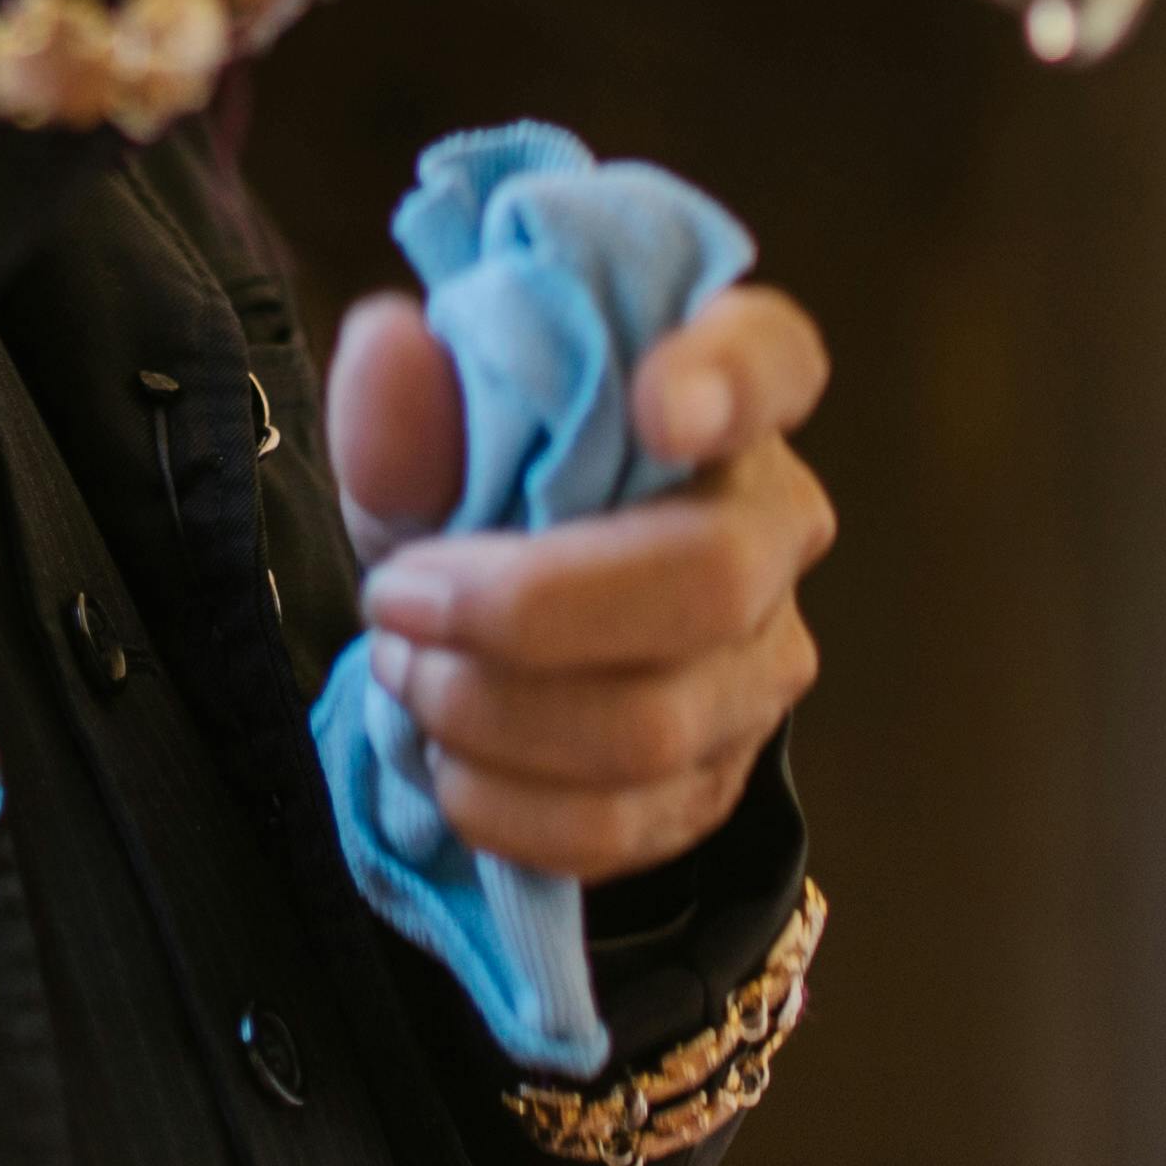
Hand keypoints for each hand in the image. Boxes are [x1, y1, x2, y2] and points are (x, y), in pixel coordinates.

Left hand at [322, 284, 831, 883]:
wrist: (470, 644)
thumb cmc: (465, 512)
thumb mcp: (413, 454)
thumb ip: (403, 408)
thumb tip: (393, 343)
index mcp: (714, 398)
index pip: (772, 358)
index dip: (733, 380)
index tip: (658, 410)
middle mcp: (772, 526)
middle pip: (712, 581)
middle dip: (527, 610)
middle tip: (398, 603)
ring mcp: (761, 665)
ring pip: (655, 724)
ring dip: (490, 713)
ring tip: (408, 675)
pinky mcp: (718, 780)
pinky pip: (622, 823)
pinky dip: (504, 807)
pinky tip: (450, 766)